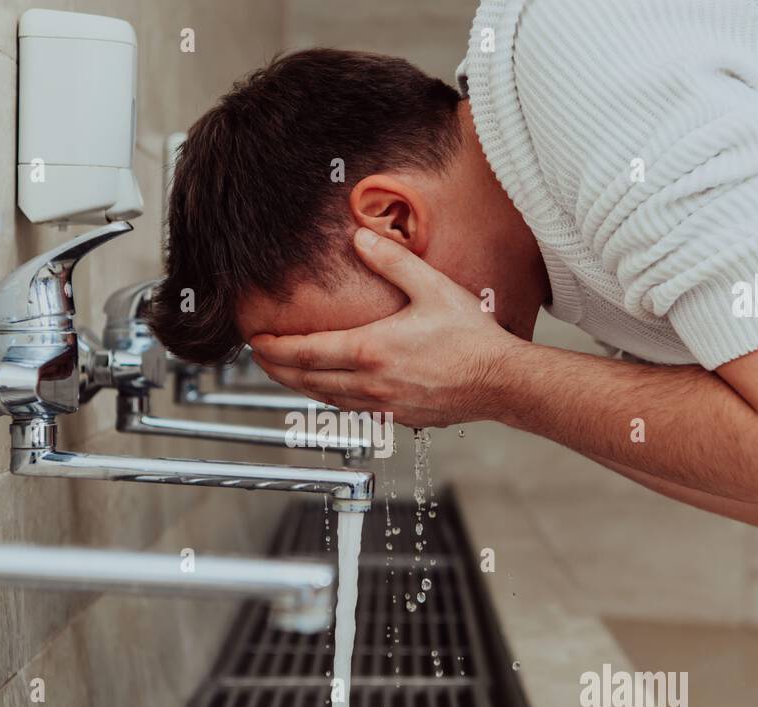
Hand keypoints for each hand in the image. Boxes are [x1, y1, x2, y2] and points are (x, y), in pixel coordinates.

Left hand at [249, 227, 522, 428]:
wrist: (501, 380)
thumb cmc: (472, 338)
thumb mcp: (432, 287)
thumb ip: (392, 261)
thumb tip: (359, 237)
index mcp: (371, 351)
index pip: (305, 352)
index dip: (274, 348)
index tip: (256, 340)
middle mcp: (370, 383)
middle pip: (306, 380)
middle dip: (275, 369)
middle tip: (258, 357)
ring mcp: (383, 404)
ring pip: (325, 399)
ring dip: (299, 386)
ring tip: (284, 372)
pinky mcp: (398, 417)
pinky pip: (351, 410)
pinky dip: (329, 398)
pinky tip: (329, 389)